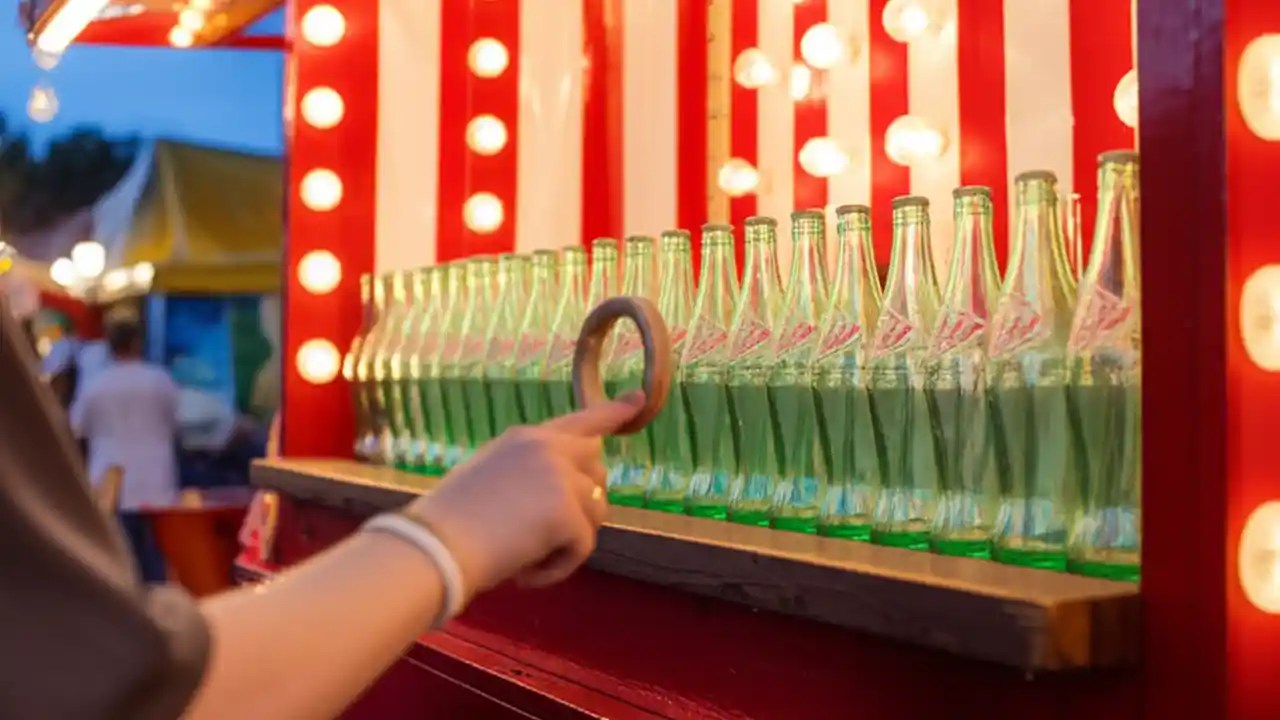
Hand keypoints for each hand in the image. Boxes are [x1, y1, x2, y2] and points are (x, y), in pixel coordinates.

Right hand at [406, 392, 644, 601]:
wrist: (434, 548)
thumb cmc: (450, 525)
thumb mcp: (493, 480)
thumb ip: (533, 476)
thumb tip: (570, 502)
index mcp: (526, 438)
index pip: (582, 420)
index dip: (613, 412)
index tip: (638, 398)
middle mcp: (548, 448)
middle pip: (598, 470)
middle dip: (586, 502)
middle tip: (550, 534)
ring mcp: (560, 477)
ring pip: (595, 513)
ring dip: (567, 541)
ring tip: (526, 555)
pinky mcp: (567, 512)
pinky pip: (582, 547)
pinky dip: (558, 568)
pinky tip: (525, 572)